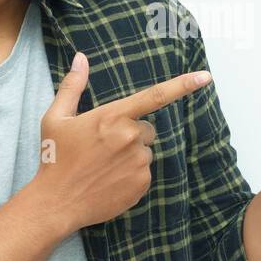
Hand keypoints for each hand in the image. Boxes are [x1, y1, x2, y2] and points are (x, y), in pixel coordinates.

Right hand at [30, 51, 212, 233]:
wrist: (56, 202)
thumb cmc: (54, 158)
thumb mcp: (56, 118)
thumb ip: (73, 86)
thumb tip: (81, 58)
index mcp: (113, 116)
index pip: (155, 96)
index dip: (183, 85)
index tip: (205, 76)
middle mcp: (131, 137)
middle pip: (146, 128)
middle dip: (130, 134)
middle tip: (103, 147)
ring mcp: (139, 162)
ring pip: (144, 151)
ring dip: (130, 155)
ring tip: (103, 166)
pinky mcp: (142, 184)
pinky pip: (144, 172)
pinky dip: (131, 175)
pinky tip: (109, 180)